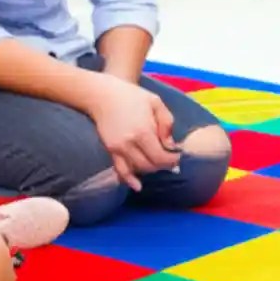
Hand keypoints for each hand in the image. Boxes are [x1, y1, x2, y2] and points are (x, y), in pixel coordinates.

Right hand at [88, 74, 179, 191]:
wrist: (102, 95)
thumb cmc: (132, 96)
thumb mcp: (155, 102)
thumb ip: (166, 123)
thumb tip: (171, 145)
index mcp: (143, 131)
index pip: (161, 157)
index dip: (172, 160)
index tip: (177, 156)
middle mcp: (129, 143)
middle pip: (150, 165)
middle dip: (162, 165)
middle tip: (169, 159)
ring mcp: (118, 148)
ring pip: (138, 169)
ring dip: (150, 169)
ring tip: (157, 162)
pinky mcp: (110, 150)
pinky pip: (120, 170)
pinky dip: (129, 179)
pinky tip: (137, 186)